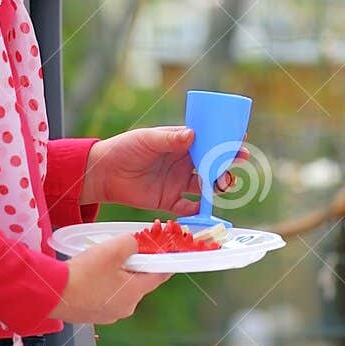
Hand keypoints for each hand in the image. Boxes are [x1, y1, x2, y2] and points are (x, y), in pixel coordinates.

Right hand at [52, 232, 170, 323]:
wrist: (51, 294)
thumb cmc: (83, 274)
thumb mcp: (113, 248)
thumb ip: (132, 243)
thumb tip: (135, 244)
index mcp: (135, 294)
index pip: (159, 276)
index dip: (164, 263)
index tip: (169, 256)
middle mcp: (125, 308)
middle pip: (138, 282)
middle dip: (133, 267)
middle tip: (123, 253)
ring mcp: (108, 314)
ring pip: (120, 290)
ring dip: (116, 276)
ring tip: (101, 263)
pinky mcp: (92, 315)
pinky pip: (104, 296)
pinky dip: (102, 285)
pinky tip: (90, 276)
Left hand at [80, 127, 243, 213]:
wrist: (104, 174)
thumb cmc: (125, 149)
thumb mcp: (147, 140)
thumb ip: (169, 139)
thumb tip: (192, 134)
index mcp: (181, 144)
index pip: (208, 141)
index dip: (224, 141)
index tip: (240, 139)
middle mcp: (183, 163)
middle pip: (212, 164)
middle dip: (228, 164)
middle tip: (239, 162)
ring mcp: (178, 182)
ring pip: (205, 186)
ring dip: (217, 186)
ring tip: (223, 184)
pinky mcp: (169, 201)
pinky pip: (189, 208)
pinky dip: (198, 210)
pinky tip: (205, 208)